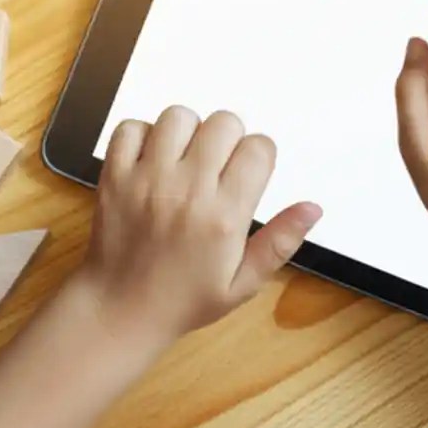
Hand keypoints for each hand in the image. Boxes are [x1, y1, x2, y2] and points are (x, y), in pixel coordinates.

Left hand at [78, 106, 321, 346]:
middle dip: (229, 139)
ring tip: (185, 160)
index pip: (258, 149)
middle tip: (218, 168)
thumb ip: (279, 242)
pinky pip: (132, 127)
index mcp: (224, 217)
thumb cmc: (183, 300)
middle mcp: (187, 191)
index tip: (248, 175)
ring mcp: (147, 180)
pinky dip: (144, 136)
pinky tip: (152, 160)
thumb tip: (313, 208)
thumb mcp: (243, 283)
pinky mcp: (115, 176)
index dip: (260, 157)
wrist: (119, 311)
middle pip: (224, 123)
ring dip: (188, 132)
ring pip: (179, 116)